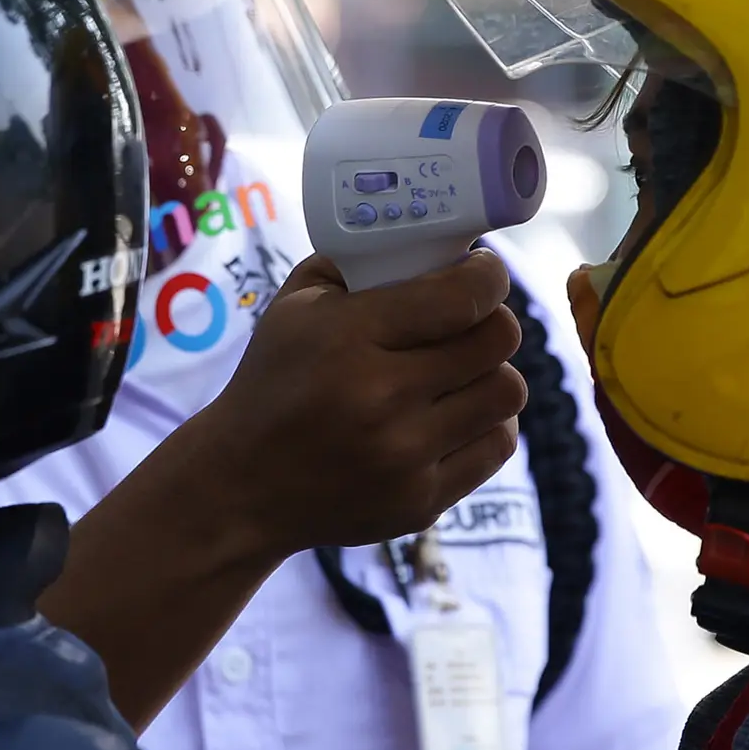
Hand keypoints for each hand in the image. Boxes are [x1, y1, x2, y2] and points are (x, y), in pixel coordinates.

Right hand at [173, 248, 525, 560]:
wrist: (242, 485)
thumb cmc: (275, 381)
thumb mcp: (295, 305)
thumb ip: (361, 263)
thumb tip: (438, 247)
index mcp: (348, 338)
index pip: (463, 297)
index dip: (487, 276)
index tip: (482, 272)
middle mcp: (382, 399)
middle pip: (496, 341)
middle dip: (490, 320)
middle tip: (468, 320)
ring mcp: (405, 457)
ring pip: (506, 393)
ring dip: (491, 373)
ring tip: (461, 371)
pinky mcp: (421, 502)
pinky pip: (497, 445)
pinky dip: (486, 423)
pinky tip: (456, 413)